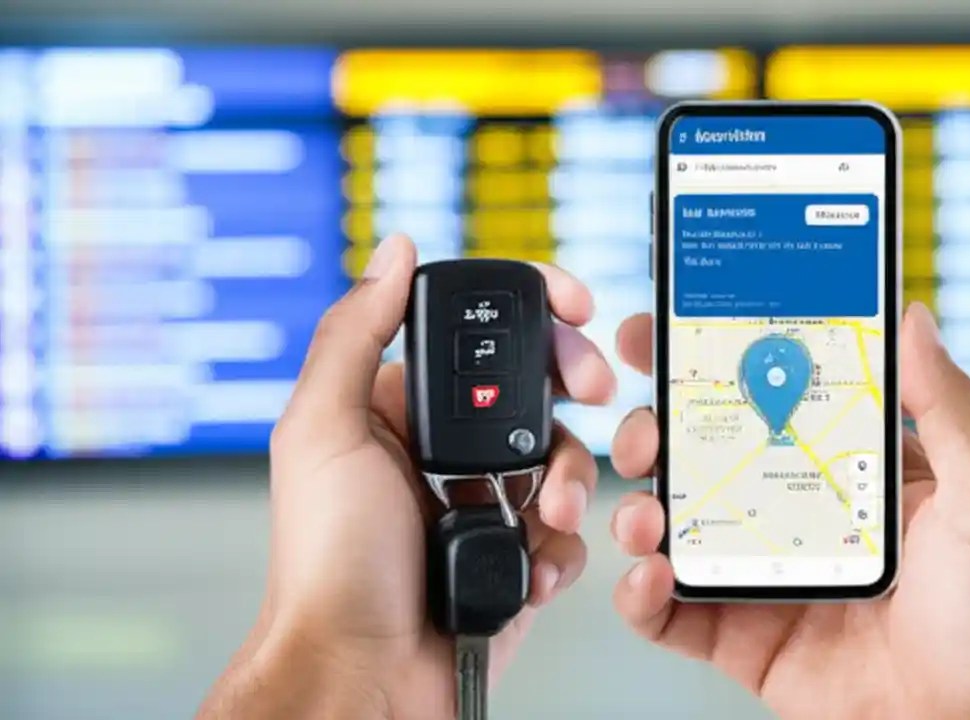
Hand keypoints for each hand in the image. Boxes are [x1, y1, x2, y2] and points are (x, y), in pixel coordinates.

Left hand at [197, 235, 615, 719]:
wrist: (366, 677)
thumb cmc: (328, 565)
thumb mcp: (324, 431)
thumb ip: (356, 333)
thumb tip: (394, 251)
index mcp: (401, 410)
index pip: (480, 338)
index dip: (535, 312)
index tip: (577, 304)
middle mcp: (447, 453)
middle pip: (539, 392)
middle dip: (574, 391)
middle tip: (596, 394)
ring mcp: (487, 506)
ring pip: (566, 460)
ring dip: (572, 480)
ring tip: (545, 513)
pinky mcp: (518, 558)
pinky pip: (571, 532)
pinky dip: (563, 546)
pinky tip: (530, 566)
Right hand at [609, 304, 969, 719]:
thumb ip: (949, 408)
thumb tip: (912, 320)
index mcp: (857, 471)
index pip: (780, 396)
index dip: (725, 360)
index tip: (681, 325)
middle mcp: (804, 514)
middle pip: (711, 453)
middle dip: (662, 427)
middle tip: (643, 418)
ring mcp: (767, 576)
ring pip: (678, 525)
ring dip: (641, 506)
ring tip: (643, 510)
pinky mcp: (743, 638)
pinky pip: (672, 611)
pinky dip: (641, 593)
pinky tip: (648, 576)